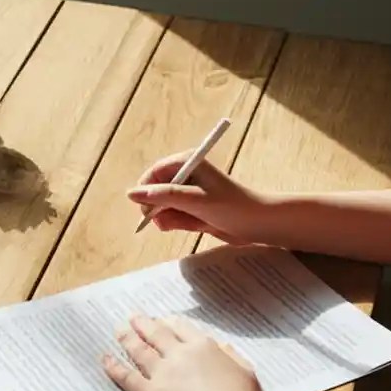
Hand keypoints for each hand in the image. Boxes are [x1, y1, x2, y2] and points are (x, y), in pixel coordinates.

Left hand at [102, 315, 269, 390]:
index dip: (169, 323)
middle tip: (132, 317)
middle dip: (143, 324)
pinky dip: (114, 367)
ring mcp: (162, 373)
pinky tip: (105, 359)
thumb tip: (222, 347)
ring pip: (139, 351)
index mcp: (204, 347)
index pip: (182, 328)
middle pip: (156, 334)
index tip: (162, 320)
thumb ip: (231, 356)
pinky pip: (127, 377)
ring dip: (127, 339)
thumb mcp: (244, 371)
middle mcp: (180, 354)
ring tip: (118, 331)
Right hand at [129, 154, 273, 242]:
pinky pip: (174, 216)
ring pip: (163, 207)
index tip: (147, 210)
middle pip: (156, 191)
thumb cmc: (231, 206)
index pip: (154, 173)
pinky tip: (193, 227)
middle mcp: (186, 175)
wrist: (259, 224)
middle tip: (167, 222)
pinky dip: (178, 224)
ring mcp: (189, 193)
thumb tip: (131, 194)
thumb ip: (162, 197)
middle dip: (159, 208)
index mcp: (187, 162)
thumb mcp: (194, 201)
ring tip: (188, 224)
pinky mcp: (194, 208)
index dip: (146, 191)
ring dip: (169, 218)